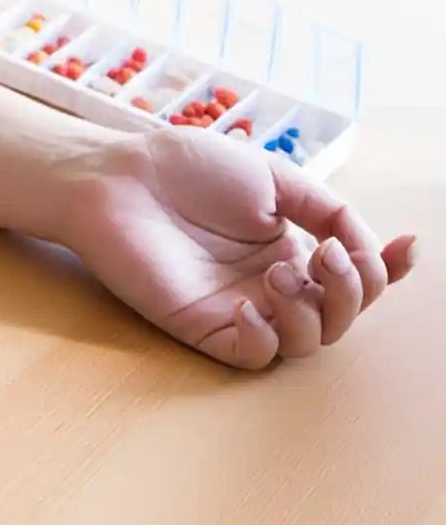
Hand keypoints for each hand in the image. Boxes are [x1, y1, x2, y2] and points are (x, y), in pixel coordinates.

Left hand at [64, 128, 416, 368]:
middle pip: (340, 315)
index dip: (386, 270)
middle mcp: (268, 282)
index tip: (404, 246)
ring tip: (280, 270)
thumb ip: (325, 208)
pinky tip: (250, 304)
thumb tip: (367, 241)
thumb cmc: (184, 169)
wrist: (120, 177)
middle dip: (353, 289)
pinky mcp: (200, 326)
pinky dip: (266, 337)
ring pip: (305, 342)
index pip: (353, 276)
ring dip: (313, 310)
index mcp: (289, 247)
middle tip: (325, 253)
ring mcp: (236, 307)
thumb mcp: (272, 176)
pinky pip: (252, 356)